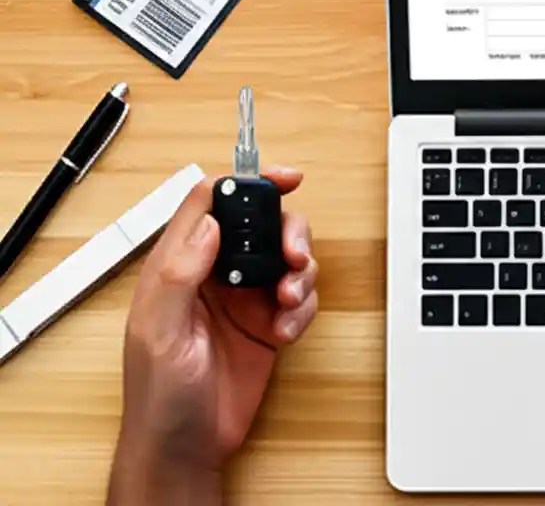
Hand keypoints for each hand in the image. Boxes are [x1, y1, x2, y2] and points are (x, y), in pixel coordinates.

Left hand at [107, 166, 318, 504]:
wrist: (186, 447)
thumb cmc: (158, 397)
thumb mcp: (158, 333)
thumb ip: (179, 275)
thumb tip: (209, 226)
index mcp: (177, 267)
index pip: (211, 204)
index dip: (247, 183)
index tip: (284, 179)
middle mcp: (213, 277)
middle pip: (261, 226)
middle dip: (289, 233)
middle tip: (296, 257)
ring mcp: (243, 301)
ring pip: (287, 259)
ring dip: (301, 273)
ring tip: (292, 299)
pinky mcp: (267, 325)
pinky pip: (300, 299)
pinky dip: (304, 309)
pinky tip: (288, 330)